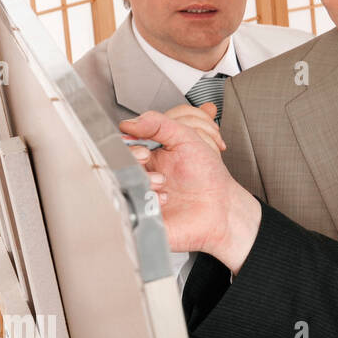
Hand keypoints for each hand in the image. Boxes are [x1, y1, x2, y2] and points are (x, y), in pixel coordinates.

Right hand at [119, 109, 259, 269]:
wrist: (221, 207)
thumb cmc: (207, 176)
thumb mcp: (188, 138)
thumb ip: (160, 124)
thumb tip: (130, 122)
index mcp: (148, 154)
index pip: (122, 143)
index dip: (128, 143)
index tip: (144, 146)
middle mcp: (140, 173)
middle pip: (117, 161)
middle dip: (133, 157)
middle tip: (148, 157)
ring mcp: (139, 194)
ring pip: (121, 183)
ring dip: (144, 179)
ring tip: (163, 182)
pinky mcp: (140, 215)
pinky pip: (129, 206)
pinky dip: (148, 200)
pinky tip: (163, 199)